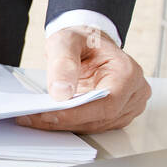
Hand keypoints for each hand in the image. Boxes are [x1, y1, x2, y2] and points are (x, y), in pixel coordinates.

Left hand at [17, 26, 150, 132]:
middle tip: (32, 118)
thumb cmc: (83, 40)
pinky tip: (48, 117)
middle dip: (64, 120)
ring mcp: (127, 107)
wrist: (89, 44)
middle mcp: (133, 93)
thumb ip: (63, 63)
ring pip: (94, 126)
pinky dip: (69, 123)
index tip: (49, 115)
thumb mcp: (67, 41)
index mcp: (128, 73)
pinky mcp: (116, 116)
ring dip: (64, 125)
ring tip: (35, 117)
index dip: (77, 114)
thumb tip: (61, 93)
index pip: (106, 103)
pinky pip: (92, 125)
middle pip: (100, 119)